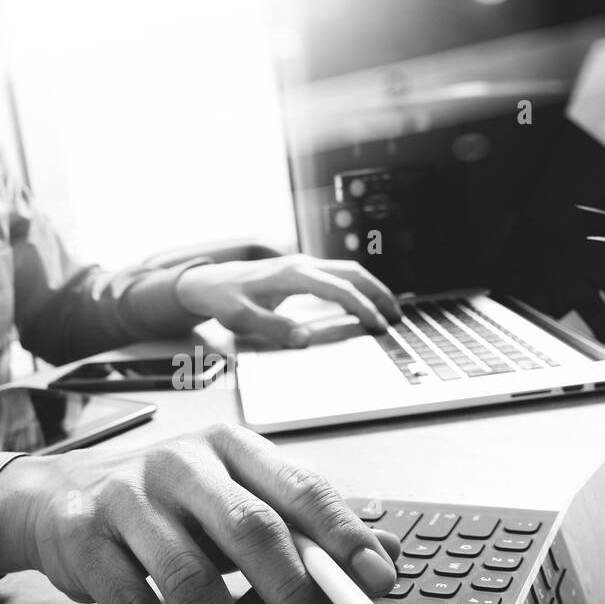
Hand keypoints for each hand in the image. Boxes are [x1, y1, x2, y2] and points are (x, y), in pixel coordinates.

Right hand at [0, 423, 400, 603]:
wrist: (56, 499)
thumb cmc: (165, 505)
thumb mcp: (233, 500)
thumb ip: (303, 527)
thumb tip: (385, 555)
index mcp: (229, 448)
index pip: (299, 487)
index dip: (343, 536)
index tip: (379, 583)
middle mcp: (180, 463)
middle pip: (250, 530)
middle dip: (298, 598)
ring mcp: (127, 498)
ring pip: (190, 577)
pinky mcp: (84, 539)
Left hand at [174, 254, 400, 347]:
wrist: (208, 282)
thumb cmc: (224, 299)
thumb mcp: (241, 318)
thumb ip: (272, 328)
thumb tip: (303, 339)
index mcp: (293, 275)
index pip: (339, 289)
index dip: (363, 307)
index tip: (378, 325)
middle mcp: (302, 265)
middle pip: (353, 273)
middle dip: (378, 293)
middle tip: (396, 316)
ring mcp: (303, 265)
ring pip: (347, 271)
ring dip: (370, 288)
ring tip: (388, 309)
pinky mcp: (301, 271)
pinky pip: (337, 275)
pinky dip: (356, 287)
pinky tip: (362, 302)